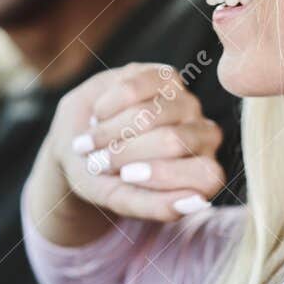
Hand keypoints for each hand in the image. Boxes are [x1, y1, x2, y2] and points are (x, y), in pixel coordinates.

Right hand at [47, 62, 226, 223]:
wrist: (79, 143)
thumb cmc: (106, 178)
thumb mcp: (122, 199)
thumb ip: (157, 207)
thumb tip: (197, 203)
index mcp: (205, 174)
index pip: (205, 176)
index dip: (161, 177)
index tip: (125, 177)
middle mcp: (205, 136)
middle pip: (173, 142)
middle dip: (125, 153)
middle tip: (98, 162)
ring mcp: (187, 103)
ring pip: (150, 114)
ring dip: (109, 130)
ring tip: (92, 141)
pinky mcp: (165, 77)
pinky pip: (134, 87)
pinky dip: (108, 105)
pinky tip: (100, 114)